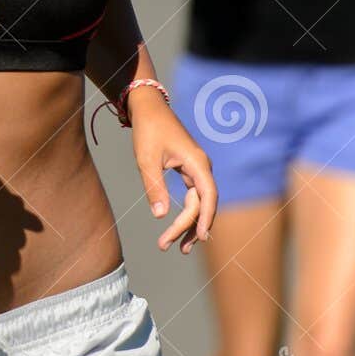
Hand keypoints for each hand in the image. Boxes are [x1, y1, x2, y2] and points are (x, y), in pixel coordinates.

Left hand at [128, 87, 215, 254]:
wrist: (148, 108)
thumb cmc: (148, 130)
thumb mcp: (147, 159)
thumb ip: (154, 187)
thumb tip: (160, 216)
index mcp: (197, 163)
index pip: (207, 196)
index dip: (204, 219)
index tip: (197, 238)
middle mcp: (202, 167)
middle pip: (203, 204)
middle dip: (189, 227)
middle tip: (169, 246)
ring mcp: (197, 169)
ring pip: (199, 203)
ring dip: (189, 224)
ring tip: (176, 246)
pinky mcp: (189, 170)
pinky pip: (193, 197)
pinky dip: (186, 212)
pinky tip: (179, 228)